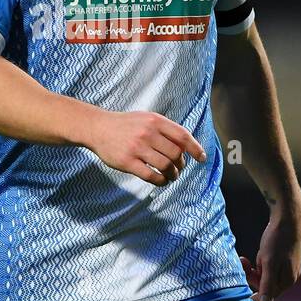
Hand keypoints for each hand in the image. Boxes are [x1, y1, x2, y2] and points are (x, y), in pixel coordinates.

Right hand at [85, 110, 205, 185]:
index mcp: (155, 121)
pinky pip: (151, 176)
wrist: (98, 128)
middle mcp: (147, 133)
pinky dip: (160, 181)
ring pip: (165, 166)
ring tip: (171, 176)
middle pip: (176, 154)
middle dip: (181, 165)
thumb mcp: (146, 118)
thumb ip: (165, 129)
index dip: (195, 148)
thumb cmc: (126, 125)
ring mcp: (137, 148)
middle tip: (178, 169)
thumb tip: (187, 146)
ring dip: (172, 175)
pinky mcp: (127, 162)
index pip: (182, 136)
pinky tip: (160, 181)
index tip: (202, 158)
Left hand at [241, 194, 300, 300]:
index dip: (253, 292)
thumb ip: (267, 284)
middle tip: (243, 262)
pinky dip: (260, 260)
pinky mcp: (283, 258)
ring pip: (265, 274)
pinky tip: (260, 251)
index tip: (240, 289)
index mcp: (287, 280)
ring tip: (248, 257)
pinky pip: (267, 265)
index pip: (268, 295)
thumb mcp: (269, 263)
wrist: (287, 217)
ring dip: (255, 267)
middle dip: (252, 275)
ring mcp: (287, 267)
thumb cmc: (278, 240)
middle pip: (265, 285)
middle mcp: (289, 276)